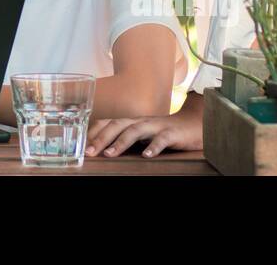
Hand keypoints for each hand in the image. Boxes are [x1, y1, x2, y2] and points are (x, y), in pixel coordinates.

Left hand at [85, 94, 203, 157]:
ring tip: (110, 154)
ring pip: (136, 130)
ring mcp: (156, 126)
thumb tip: (104, 150)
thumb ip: (127, 139)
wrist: (195, 124)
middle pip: (117, 125)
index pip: (108, 122)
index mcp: (132, 121)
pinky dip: (153, 147)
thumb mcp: (143, 135)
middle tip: (89, 152)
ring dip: (121, 142)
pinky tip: (146, 156)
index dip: (94, 132)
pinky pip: (162, 139)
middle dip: (101, 138)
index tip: (81, 145)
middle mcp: (141, 121)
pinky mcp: (172, 133)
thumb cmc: (166, 132)